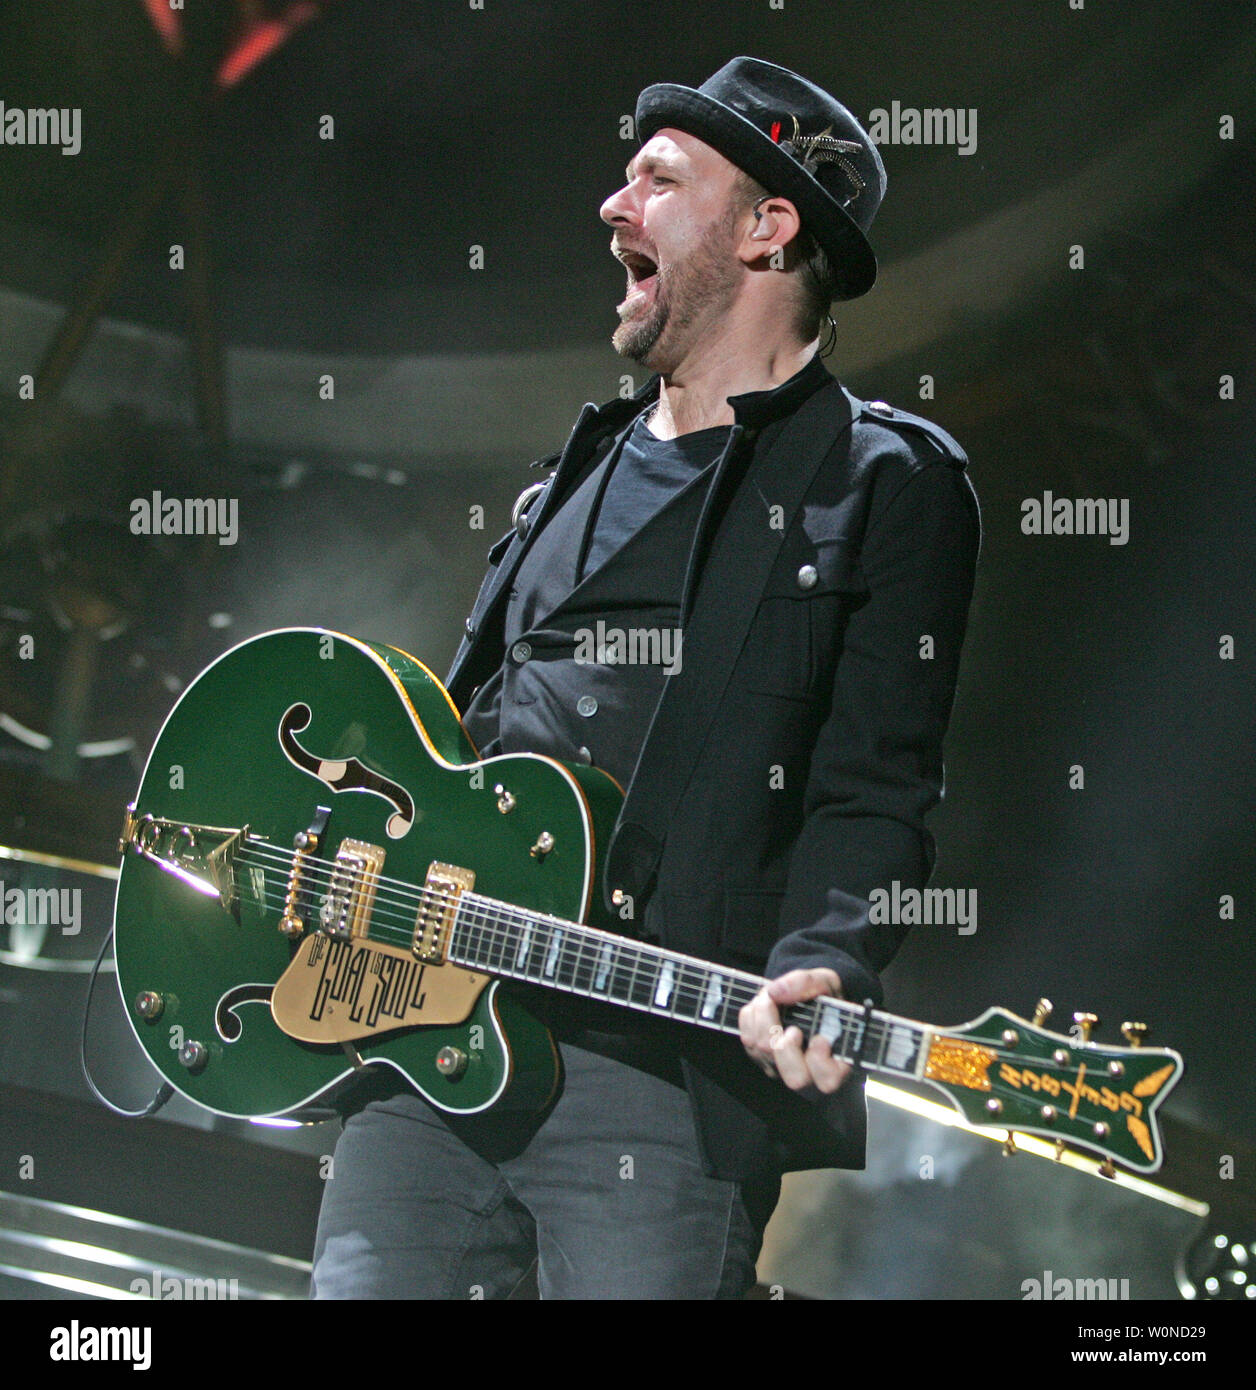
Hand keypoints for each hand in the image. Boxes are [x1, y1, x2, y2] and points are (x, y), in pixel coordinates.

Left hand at [739, 967, 850, 1095]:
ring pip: (765, 1055)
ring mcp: (781, 1068)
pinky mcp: (760, 1057)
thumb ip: (807, 984)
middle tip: (792, 1027)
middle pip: (795, 1078)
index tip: (819, 1039)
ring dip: (763, 1020)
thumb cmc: (824, 998)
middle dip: (786, 1046)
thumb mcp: (826, 982)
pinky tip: (762, 1005)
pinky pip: (748, 1040)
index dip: (821, 1063)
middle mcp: (809, 1073)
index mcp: (836, 1061)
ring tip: (771, 999)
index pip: (829, 1080)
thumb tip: (775, 991)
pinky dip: (751, 1017)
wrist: (807, 999)